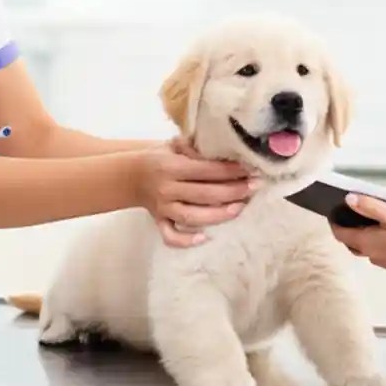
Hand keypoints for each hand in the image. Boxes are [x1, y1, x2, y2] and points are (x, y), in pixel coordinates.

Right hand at [134, 137, 257, 247]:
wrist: (131, 175)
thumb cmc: (159, 158)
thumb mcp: (173, 145)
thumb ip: (194, 146)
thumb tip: (223, 151)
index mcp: (171, 166)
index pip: (205, 170)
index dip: (228, 170)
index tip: (248, 169)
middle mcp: (167, 188)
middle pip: (204, 194)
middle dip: (232, 191)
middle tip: (254, 187)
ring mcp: (163, 207)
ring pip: (192, 216)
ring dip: (218, 214)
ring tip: (239, 208)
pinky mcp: (159, 221)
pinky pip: (170, 235)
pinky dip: (185, 241)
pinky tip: (204, 238)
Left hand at [328, 194, 385, 286]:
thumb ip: (370, 207)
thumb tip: (349, 200)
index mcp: (366, 242)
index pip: (340, 234)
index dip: (334, 223)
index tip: (332, 212)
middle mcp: (371, 255)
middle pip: (351, 242)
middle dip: (346, 229)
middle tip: (349, 214)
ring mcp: (384, 261)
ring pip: (365, 248)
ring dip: (362, 235)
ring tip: (370, 220)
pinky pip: (379, 251)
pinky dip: (376, 241)